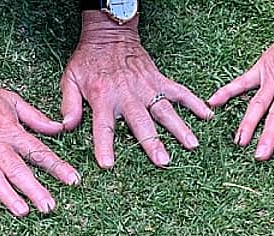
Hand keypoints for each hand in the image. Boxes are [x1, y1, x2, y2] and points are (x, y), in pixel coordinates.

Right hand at [0, 82, 80, 216]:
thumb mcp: (11, 100)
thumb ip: (35, 117)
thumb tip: (59, 128)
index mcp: (9, 130)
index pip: (38, 151)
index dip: (56, 166)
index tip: (73, 180)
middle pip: (16, 168)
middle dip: (34, 188)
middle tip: (48, 207)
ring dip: (7, 194)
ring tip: (22, 211)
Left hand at [62, 19, 211, 168]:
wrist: (108, 34)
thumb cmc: (88, 60)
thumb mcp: (70, 79)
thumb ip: (69, 105)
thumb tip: (66, 127)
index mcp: (103, 98)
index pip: (103, 127)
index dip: (104, 146)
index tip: (108, 165)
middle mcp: (127, 96)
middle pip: (141, 122)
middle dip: (152, 142)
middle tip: (163, 161)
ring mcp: (146, 88)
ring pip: (165, 111)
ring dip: (179, 128)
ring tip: (192, 145)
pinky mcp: (159, 80)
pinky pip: (179, 92)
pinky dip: (194, 102)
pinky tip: (207, 115)